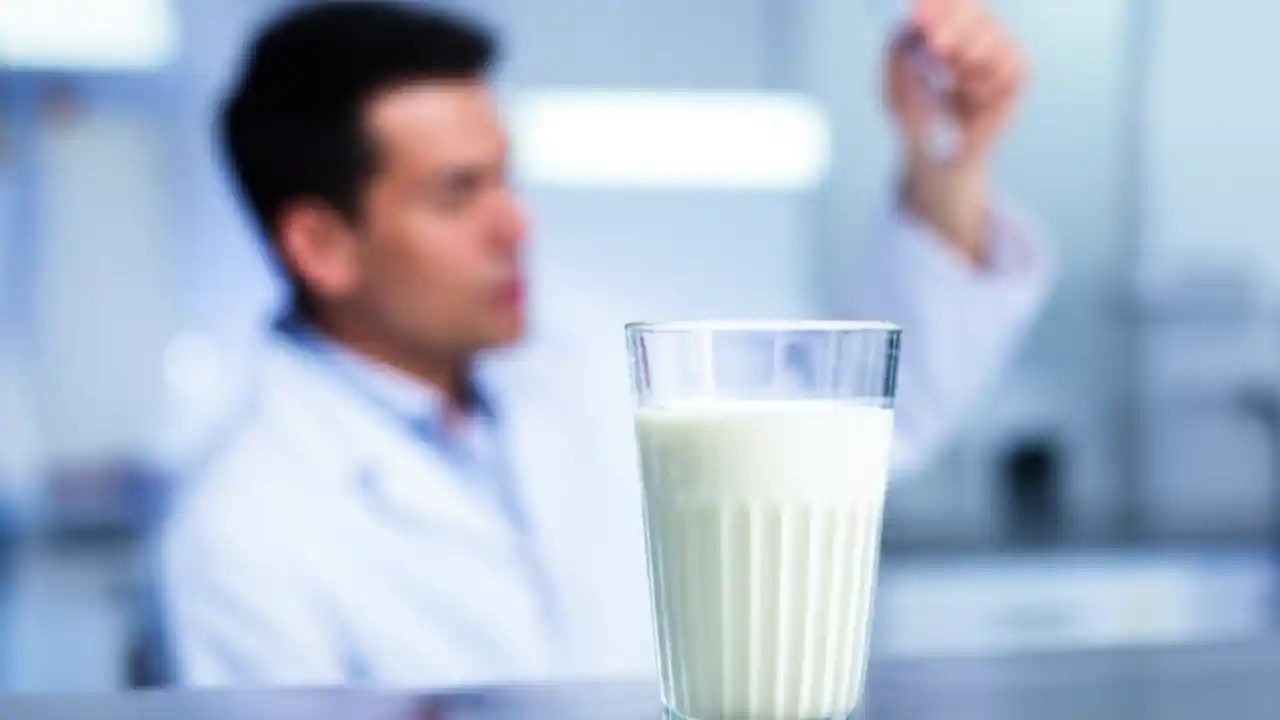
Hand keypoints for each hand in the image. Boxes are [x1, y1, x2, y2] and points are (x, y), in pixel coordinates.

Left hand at [886, 0, 1027, 263]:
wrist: (936, 154)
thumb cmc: (915, 115)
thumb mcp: (894, 88)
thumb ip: (896, 58)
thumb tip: (905, 27)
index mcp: (944, 23)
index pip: (947, 3)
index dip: (935, 7)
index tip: (917, 16)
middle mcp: (975, 28)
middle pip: (974, 11)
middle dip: (954, 25)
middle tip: (936, 45)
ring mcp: (1000, 47)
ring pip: (992, 38)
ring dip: (966, 63)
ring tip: (950, 85)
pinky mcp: (1018, 71)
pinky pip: (1007, 67)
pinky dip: (984, 84)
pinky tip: (971, 98)